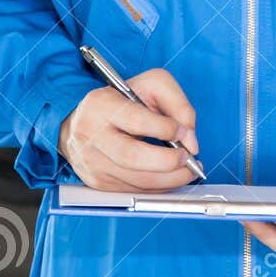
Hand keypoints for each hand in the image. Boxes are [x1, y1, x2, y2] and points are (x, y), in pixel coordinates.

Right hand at [58, 68, 199, 190]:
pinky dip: (158, 187)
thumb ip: (178, 105)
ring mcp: (92, 162)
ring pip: (136, 180)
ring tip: (188, 170)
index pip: (136, 121)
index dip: (165, 129)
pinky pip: (134, 191)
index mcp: (101, 105)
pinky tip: (171, 177)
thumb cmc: (122, 101)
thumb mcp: (152, 85)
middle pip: (133, 157)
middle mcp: (91, 135)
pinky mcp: (97, 182)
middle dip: (169, 161)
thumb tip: (190, 141)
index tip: (184, 132)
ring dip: (170, 179)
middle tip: (189, 158)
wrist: (85, 120)